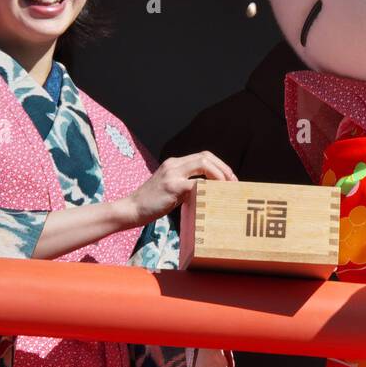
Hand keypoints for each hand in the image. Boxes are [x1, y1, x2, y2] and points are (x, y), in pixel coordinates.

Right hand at [122, 151, 237, 226]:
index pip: (203, 156)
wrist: (131, 210)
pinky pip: (196, 183)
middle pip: (206, 157)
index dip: (219, 165)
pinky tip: (213, 196)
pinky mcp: (171, 186)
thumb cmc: (151, 204)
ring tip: (228, 188)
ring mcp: (172, 174)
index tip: (229, 178)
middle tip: (234, 182)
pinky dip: (208, 188)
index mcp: (174, 163)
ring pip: (203, 164)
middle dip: (223, 168)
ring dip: (219, 175)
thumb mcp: (171, 190)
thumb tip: (209, 192)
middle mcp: (174, 164)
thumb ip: (187, 186)